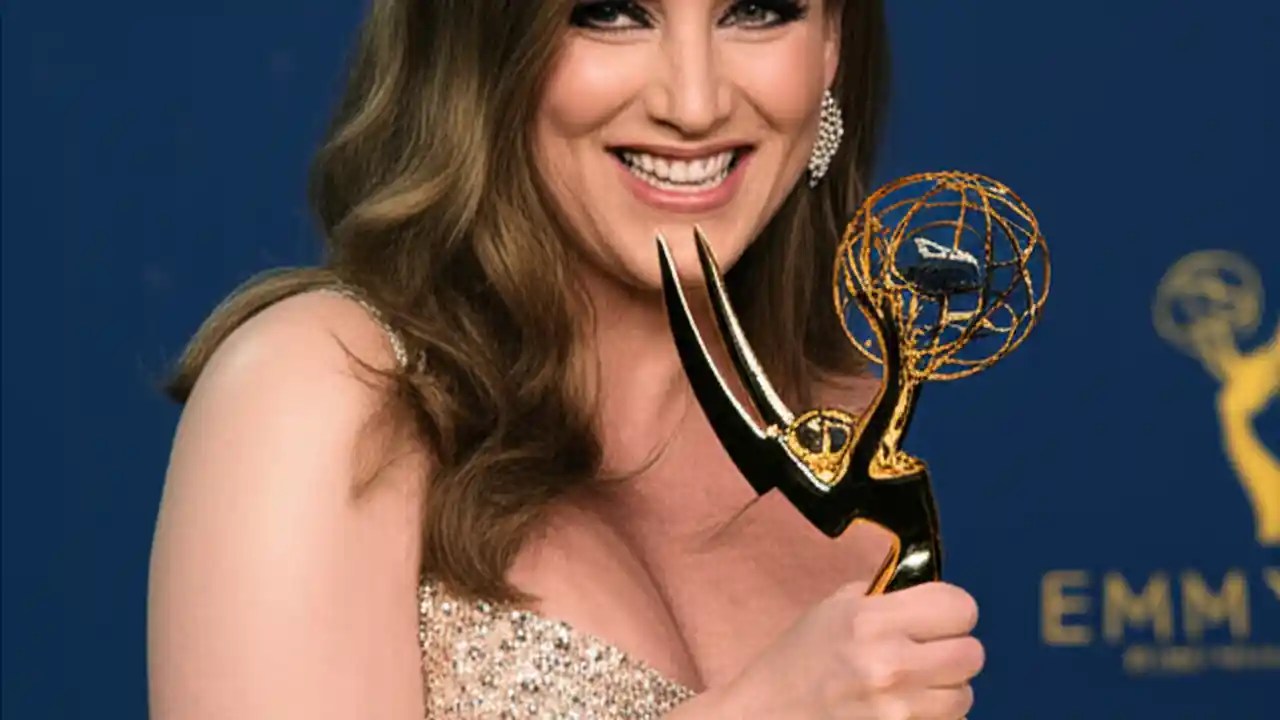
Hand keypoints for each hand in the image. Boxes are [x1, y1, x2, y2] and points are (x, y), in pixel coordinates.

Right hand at [715, 580, 983, 718]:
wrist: (764, 717)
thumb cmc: (797, 660)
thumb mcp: (832, 610)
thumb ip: (883, 599)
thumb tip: (928, 598)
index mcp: (871, 621)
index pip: (960, 607)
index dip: (951, 611)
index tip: (934, 620)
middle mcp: (891, 665)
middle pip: (972, 654)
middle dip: (952, 652)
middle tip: (925, 655)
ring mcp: (898, 711)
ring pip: (964, 696)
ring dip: (945, 691)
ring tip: (912, 688)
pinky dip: (933, 717)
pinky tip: (905, 709)